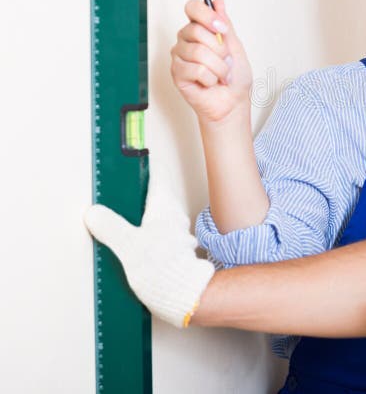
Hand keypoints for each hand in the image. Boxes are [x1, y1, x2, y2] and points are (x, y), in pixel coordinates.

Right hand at [84, 165, 214, 327]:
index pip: (158, 174)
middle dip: (140, 192)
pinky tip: (134, 244)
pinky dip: (147, 233)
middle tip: (121, 189)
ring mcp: (178, 233)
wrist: (185, 295)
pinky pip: (160, 234)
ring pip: (160, 215)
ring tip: (122, 219)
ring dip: (143, 215)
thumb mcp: (127, 245)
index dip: (146, 164)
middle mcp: (175, 216)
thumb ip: (109, 226)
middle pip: (158, 195)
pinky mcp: (176, 250)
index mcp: (164, 206)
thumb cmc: (162, 268)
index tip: (135, 157)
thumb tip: (94, 213)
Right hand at [171, 0, 252, 122]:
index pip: (192, 7)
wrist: (233, 102)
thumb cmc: (234, 76)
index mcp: (199, 28)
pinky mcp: (177, 73)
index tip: (222, 28)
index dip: (207, 15)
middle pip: (197, 30)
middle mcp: (186, 39)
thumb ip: (225, 24)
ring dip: (219, 67)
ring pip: (199, 52)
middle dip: (220, 49)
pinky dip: (211, 78)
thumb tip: (218, 1)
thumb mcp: (235, 46)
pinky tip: (211, 82)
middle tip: (226, 61)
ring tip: (221, 74)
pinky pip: (196, 70)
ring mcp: (179, 56)